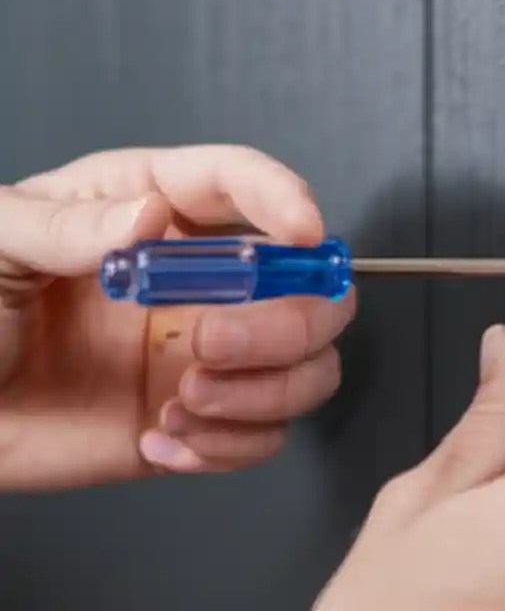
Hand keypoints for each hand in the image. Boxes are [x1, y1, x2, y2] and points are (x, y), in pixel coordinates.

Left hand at [0, 145, 355, 489]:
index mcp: (153, 212)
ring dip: (263, 394)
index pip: (242, 184)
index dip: (286, 199)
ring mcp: (208, 354)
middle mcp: (201, 281)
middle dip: (286, 324)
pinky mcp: (201, 419)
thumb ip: (67, 225)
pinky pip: (265, 436)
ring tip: (181, 403)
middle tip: (210, 343)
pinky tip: (162, 440)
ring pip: (310, 367)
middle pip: (312, 289)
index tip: (303, 233)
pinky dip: (229, 446)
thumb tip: (148, 216)